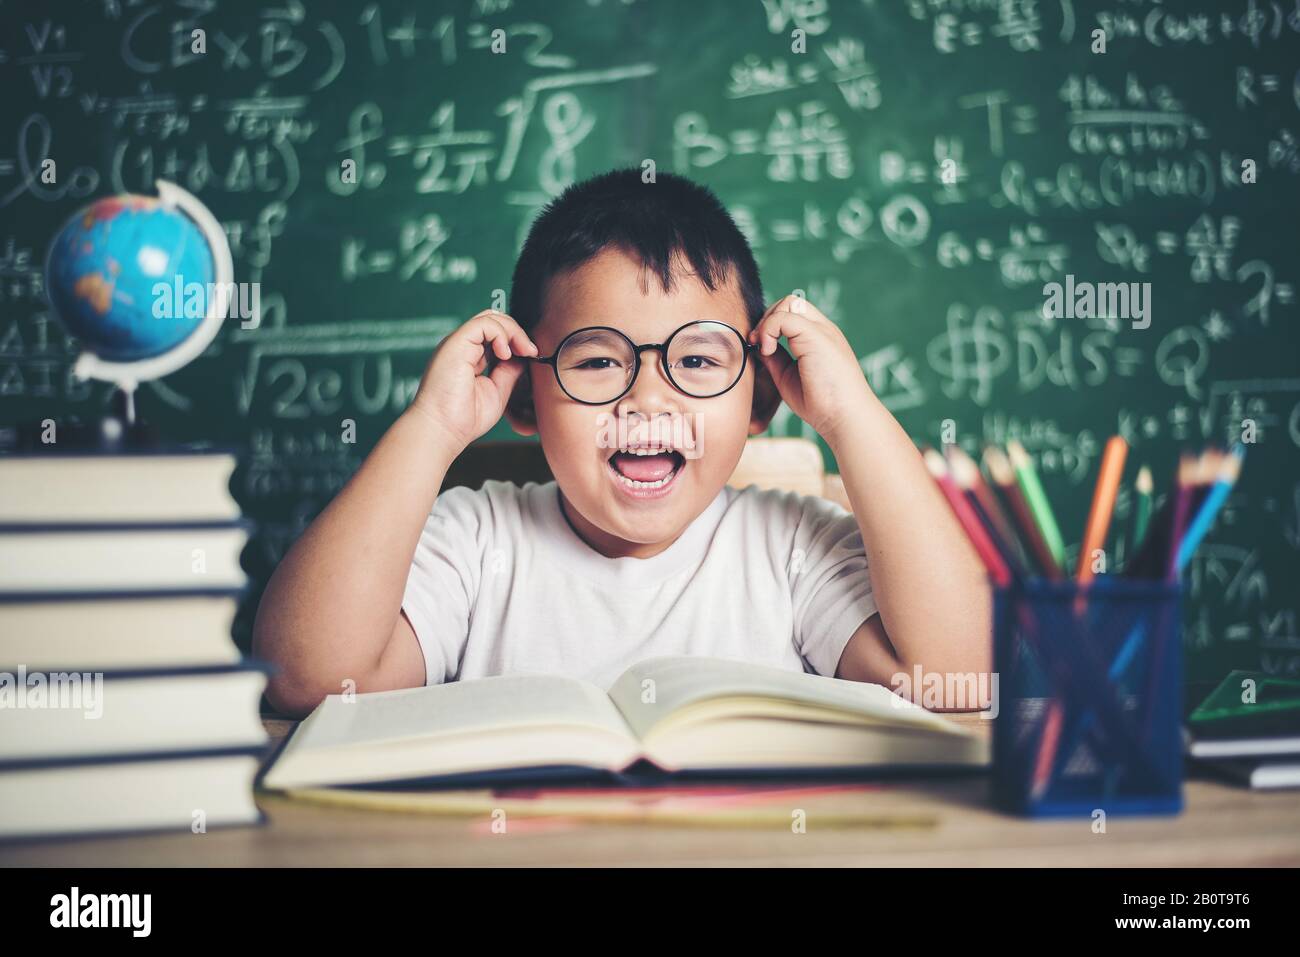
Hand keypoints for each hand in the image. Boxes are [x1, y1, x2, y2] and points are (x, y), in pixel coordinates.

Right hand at [407, 309, 537, 451]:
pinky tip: (506, 354)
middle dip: (516, 331)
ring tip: (524, 351)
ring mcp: (458, 343)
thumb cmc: (464, 419)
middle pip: (493, 319)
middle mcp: (463, 347)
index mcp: (470, 357)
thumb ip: (509, 371)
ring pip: (490, 317)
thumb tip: (523, 357)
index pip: (494, 334)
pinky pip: (483, 324)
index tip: (531, 355)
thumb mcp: (497, 391)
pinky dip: (501, 334)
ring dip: (513, 331)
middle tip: (531, 351)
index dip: (515, 340)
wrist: (443, 430)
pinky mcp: (456, 343)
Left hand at [748, 295, 871, 442]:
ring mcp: (822, 330)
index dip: (772, 325)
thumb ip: (774, 358)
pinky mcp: (816, 336)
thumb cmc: (821, 404)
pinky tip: (768, 351)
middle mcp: (823, 329)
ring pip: (789, 303)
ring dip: (769, 322)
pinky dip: (768, 330)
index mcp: (819, 338)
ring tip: (765, 349)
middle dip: (768, 319)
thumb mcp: (788, 376)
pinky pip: (784, 317)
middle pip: (791, 302)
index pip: (793, 313)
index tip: (761, 348)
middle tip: (759, 345)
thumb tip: (756, 345)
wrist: (845, 418)